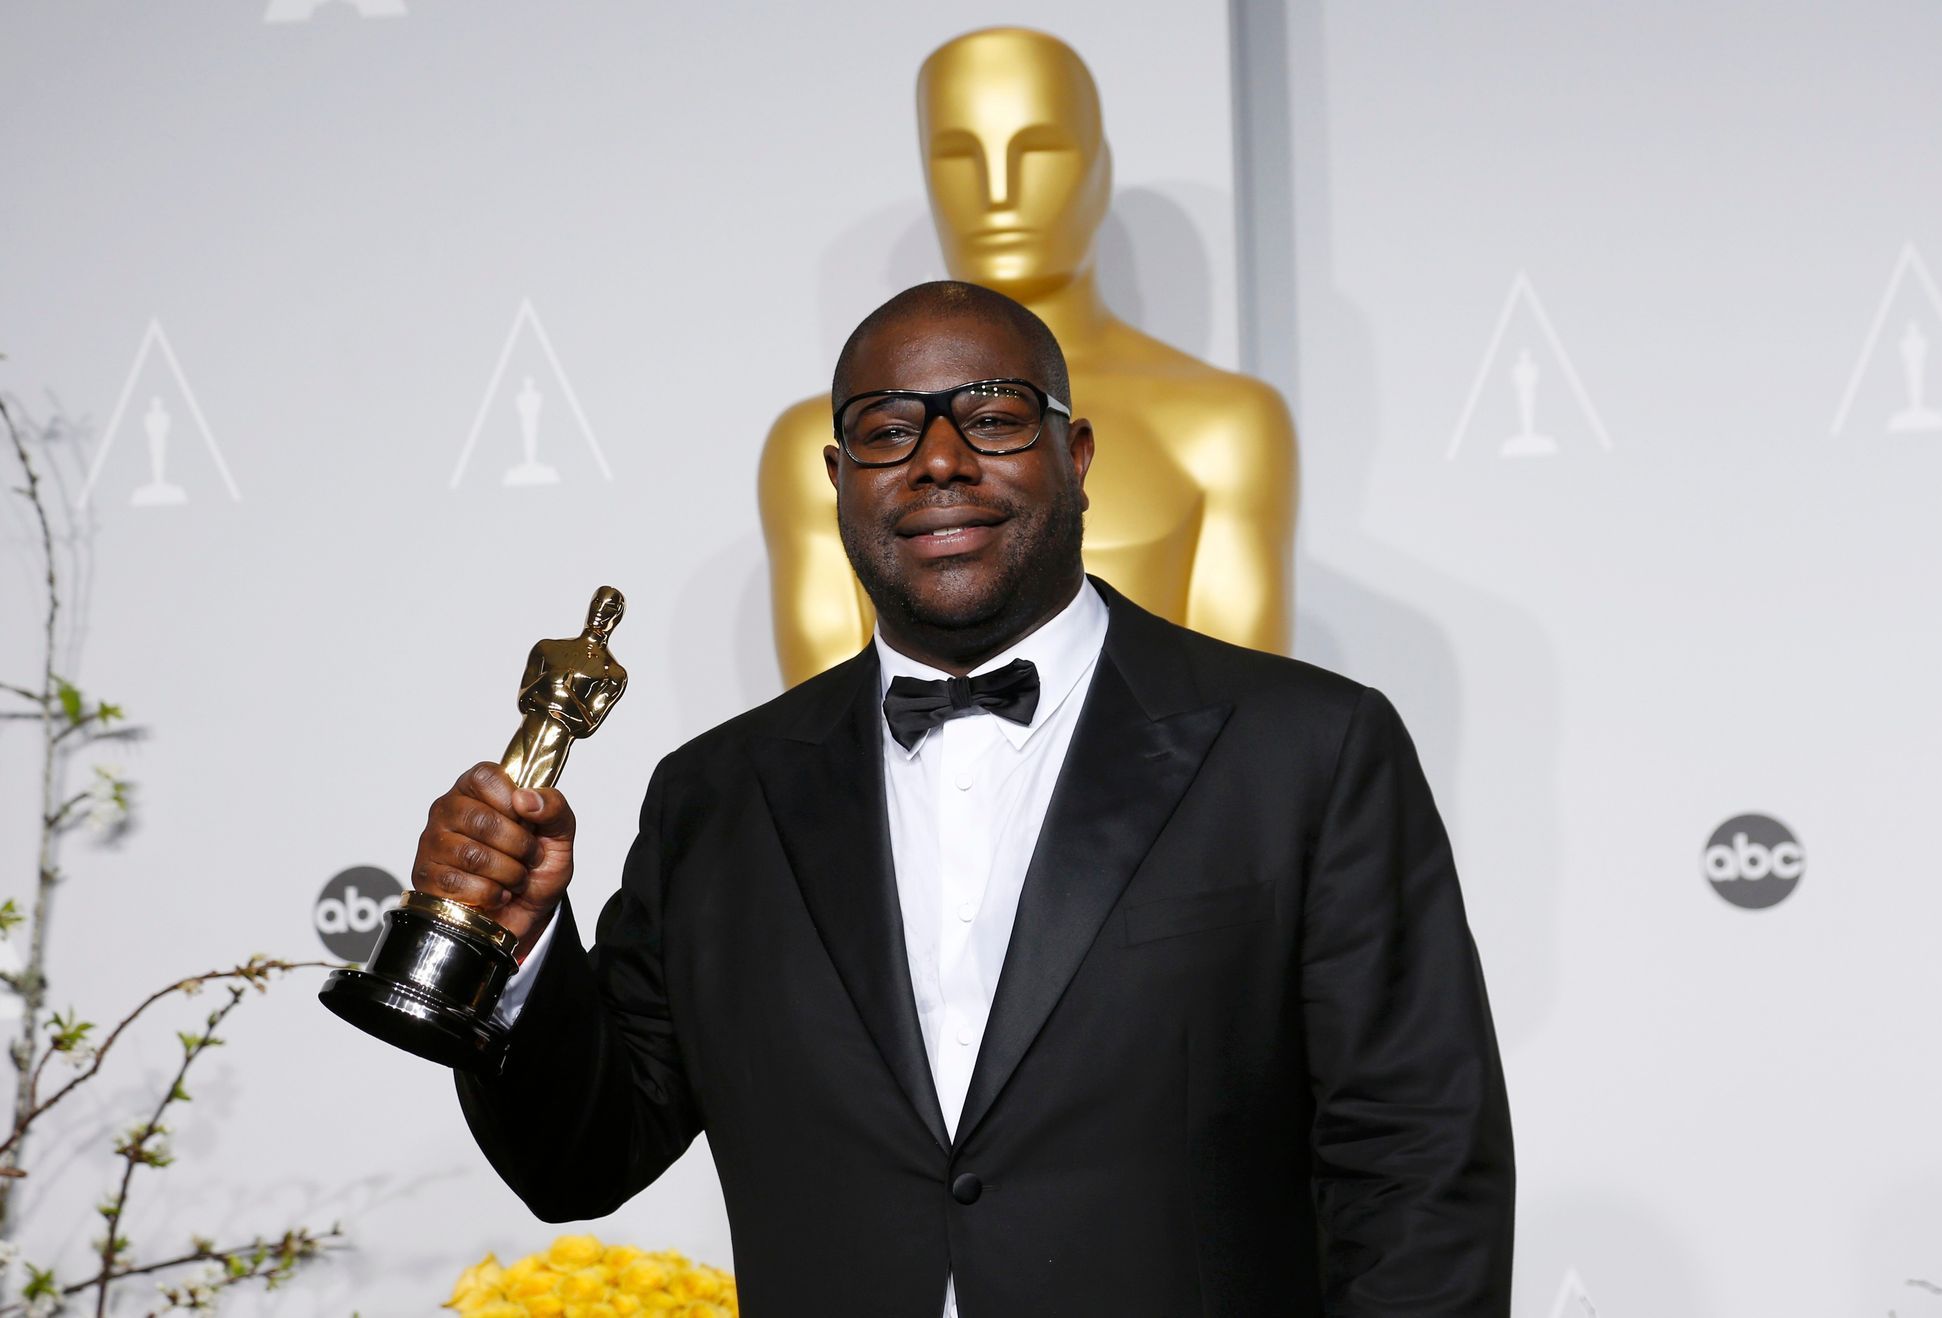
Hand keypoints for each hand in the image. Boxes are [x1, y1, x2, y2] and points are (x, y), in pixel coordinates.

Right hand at [412, 762, 575, 954]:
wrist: (527, 913)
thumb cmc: (537, 867)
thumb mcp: (559, 834)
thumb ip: (554, 808)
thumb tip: (526, 798)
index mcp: (478, 789)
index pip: (485, 776)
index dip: (512, 800)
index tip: (527, 821)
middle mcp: (449, 810)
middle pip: (481, 820)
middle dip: (519, 845)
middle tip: (530, 858)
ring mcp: (433, 843)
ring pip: (471, 855)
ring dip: (508, 873)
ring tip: (516, 878)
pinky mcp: (427, 877)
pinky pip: (459, 884)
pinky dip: (490, 894)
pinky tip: (497, 894)